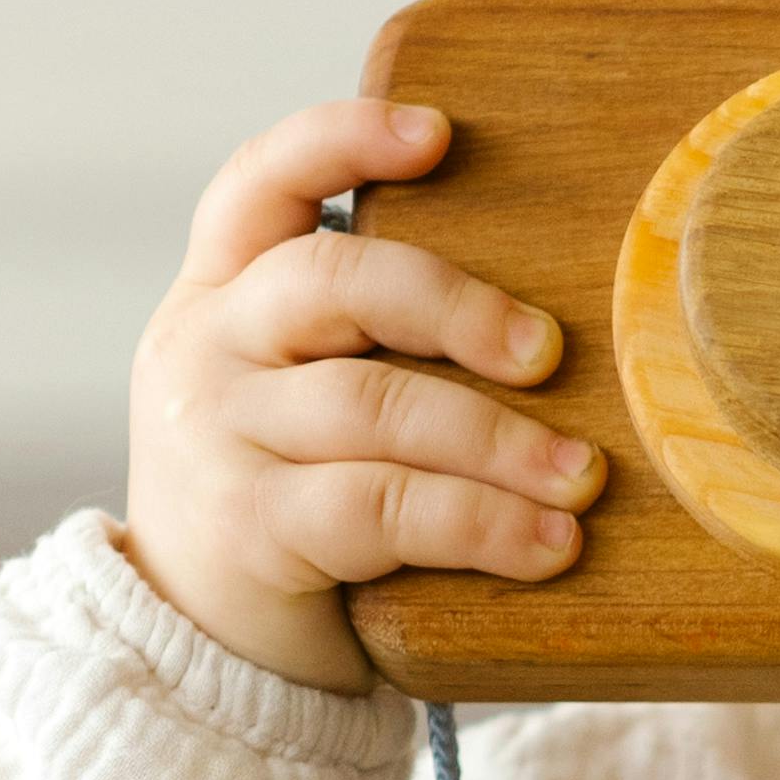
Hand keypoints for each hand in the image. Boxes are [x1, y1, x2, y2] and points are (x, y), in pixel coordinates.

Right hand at [120, 99, 606, 694]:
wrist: (197, 644)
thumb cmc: (285, 498)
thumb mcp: (292, 394)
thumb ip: (365, 337)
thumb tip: (553, 318)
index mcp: (218, 292)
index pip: (259, 182)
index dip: (342, 139)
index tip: (438, 134)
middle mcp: (204, 347)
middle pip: (333, 278)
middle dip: (457, 306)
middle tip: (549, 353)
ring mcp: (217, 436)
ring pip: (375, 403)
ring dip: (498, 440)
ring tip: (581, 476)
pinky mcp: (249, 526)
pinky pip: (382, 505)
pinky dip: (480, 522)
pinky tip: (546, 543)